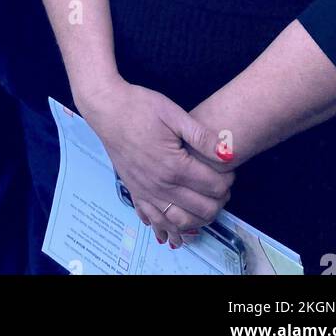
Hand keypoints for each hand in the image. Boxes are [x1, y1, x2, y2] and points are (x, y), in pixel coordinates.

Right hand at [76, 77, 234, 248]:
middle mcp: (161, 185)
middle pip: (202, 209)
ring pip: (180, 222)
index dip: (228, 181)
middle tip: (222, 187)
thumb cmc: (139, 106)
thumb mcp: (173, 113)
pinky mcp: (135, 192)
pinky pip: (154, 220)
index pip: (213, 186)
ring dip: (199, 221)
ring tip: (207, 207)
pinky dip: (169, 229)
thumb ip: (202, 136)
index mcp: (174, 165)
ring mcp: (146, 192)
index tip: (229, 170)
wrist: (106, 108)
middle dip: (219, 201)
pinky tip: (177, 227)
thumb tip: (229, 153)